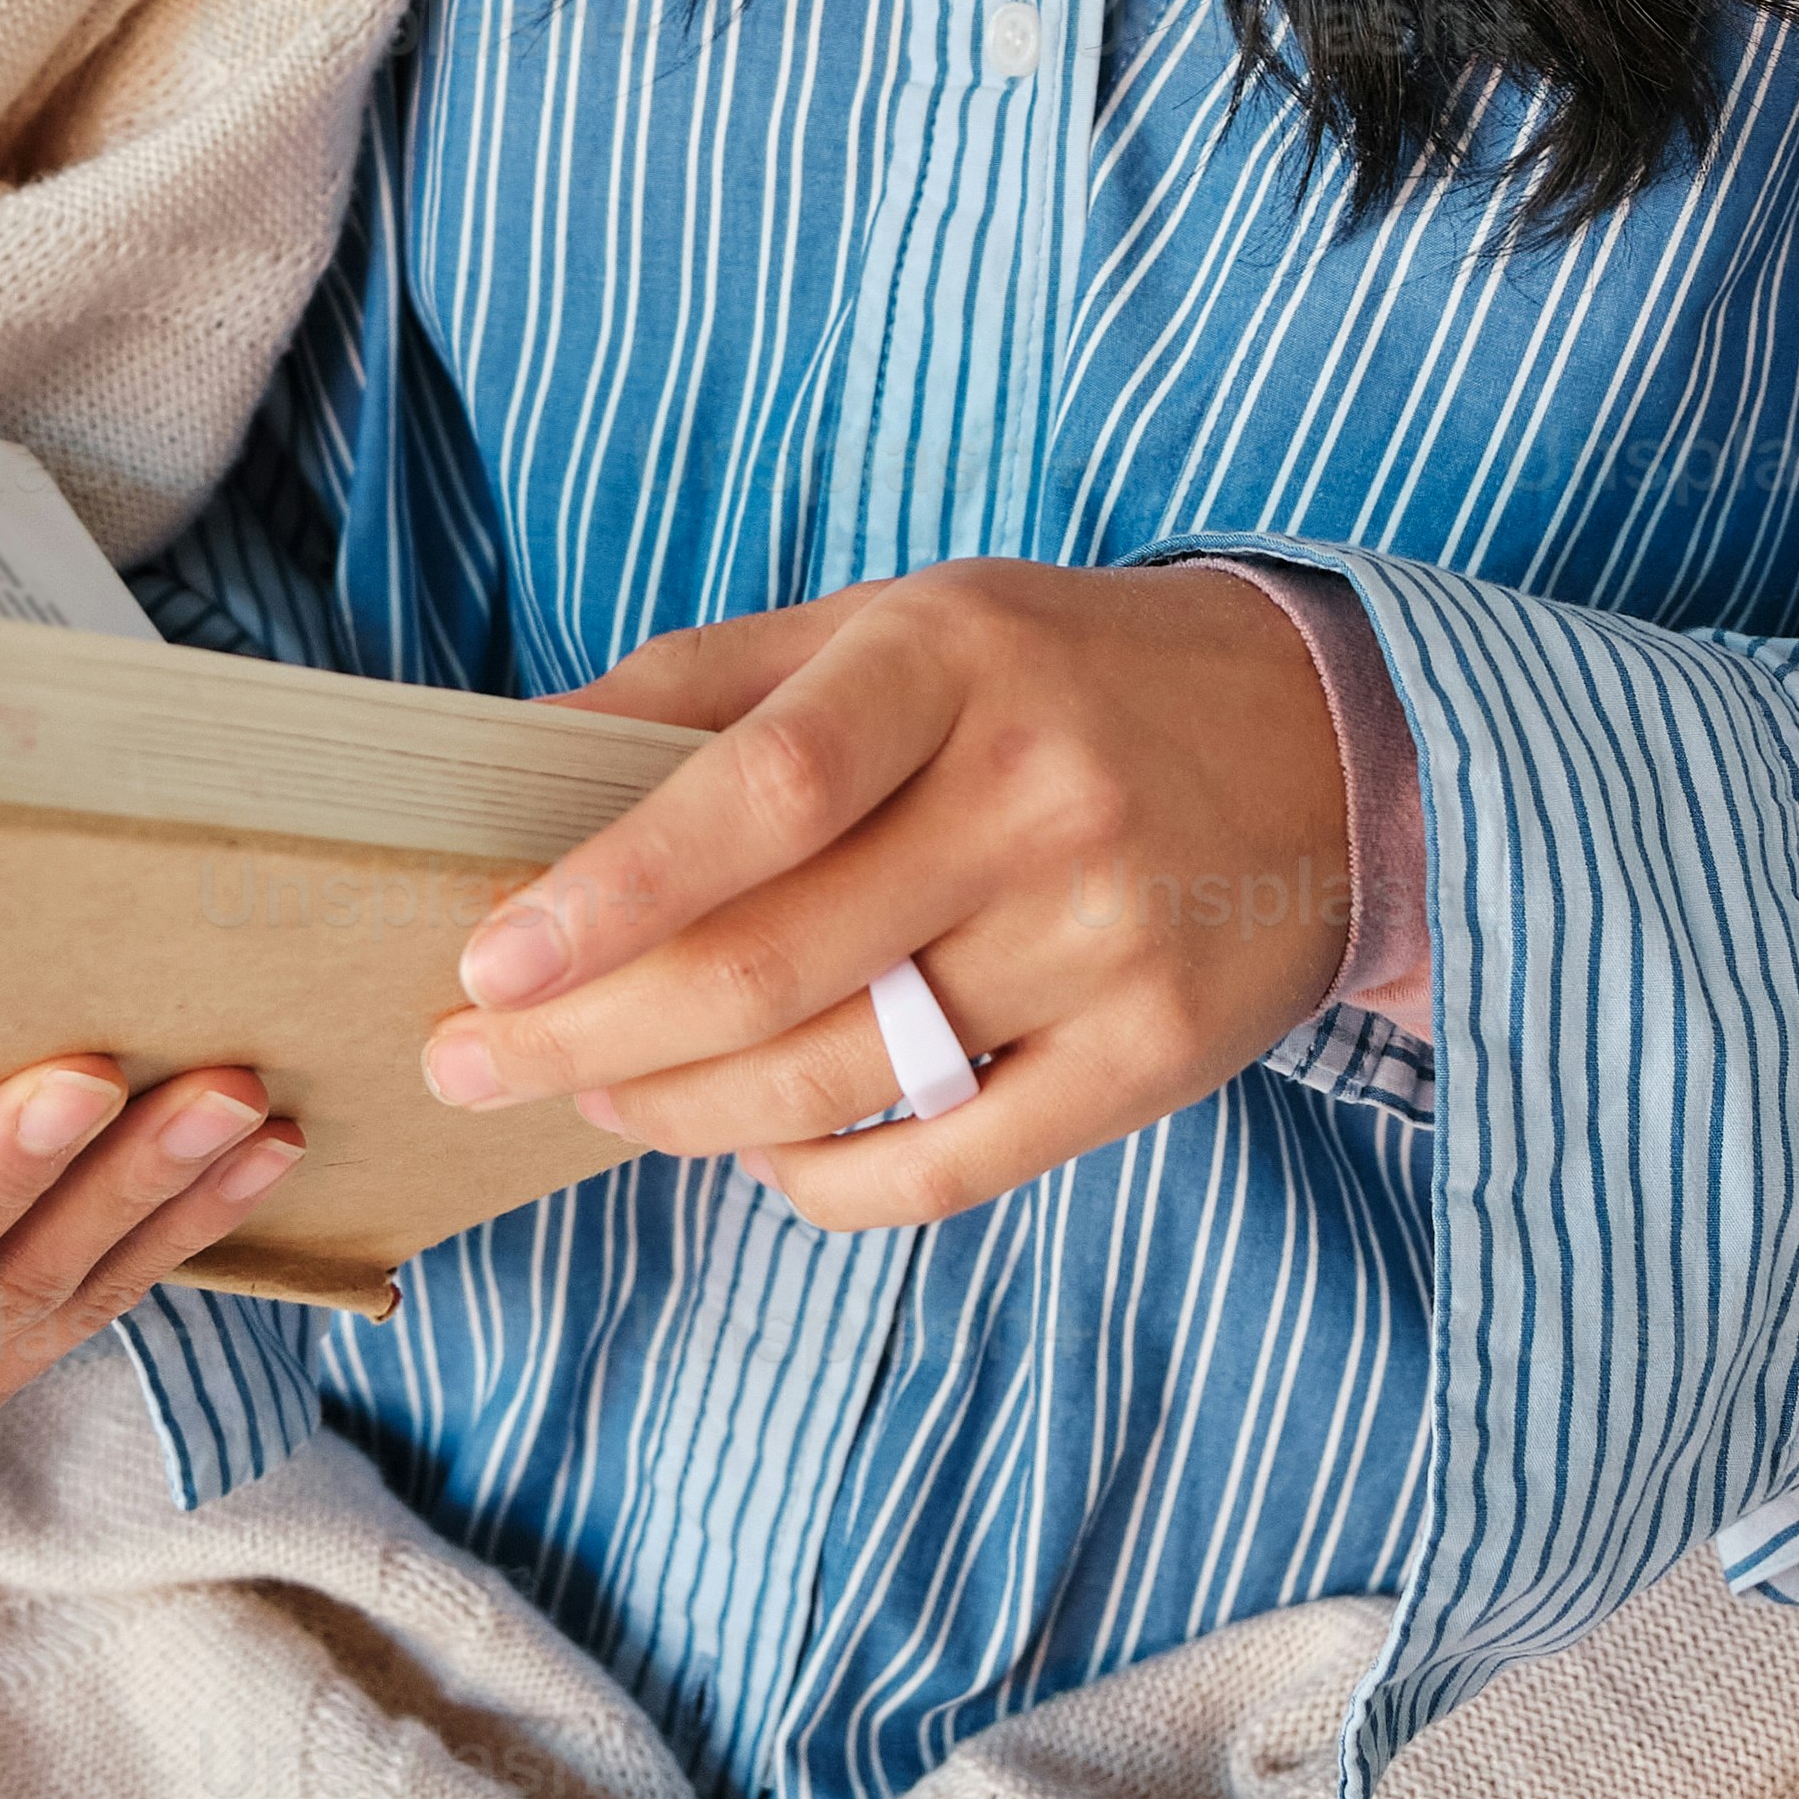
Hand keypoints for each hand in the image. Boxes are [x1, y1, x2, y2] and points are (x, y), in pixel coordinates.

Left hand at [417, 559, 1350, 1230]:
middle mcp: (1034, 794)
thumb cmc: (1057, 676)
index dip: (612, 889)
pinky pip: (942, 1166)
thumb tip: (514, 760)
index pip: (759, 788)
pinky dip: (814, 1178)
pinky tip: (751, 1146)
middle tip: (469, 1063)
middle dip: (587, 1037)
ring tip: (593, 1096)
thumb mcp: (897, 619)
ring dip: (675, 1112)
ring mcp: (1103, 936)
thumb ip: (707, 683)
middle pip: (771, 962)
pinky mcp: (1151, 1057)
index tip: (487, 959)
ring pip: (837, 1078)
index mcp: (948, 657)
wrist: (1330, 738)